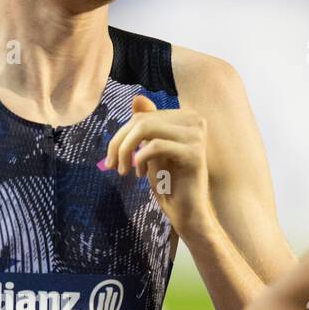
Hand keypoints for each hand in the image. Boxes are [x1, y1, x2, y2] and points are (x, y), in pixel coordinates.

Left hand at [103, 95, 211, 237]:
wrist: (186, 212)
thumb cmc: (168, 182)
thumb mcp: (150, 150)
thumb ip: (146, 125)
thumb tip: (137, 98)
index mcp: (185, 117)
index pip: (143, 116)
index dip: (121, 136)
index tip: (111, 159)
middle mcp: (194, 120)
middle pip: (142, 120)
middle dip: (120, 143)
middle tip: (112, 166)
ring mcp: (196, 136)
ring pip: (146, 128)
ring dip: (127, 151)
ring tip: (125, 170)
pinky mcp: (194, 153)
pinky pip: (156, 146)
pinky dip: (140, 158)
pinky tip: (139, 174)